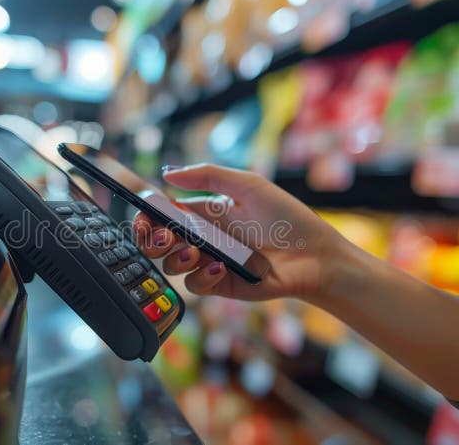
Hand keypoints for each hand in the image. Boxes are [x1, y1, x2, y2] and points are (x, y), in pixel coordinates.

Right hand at [134, 164, 344, 300]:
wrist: (314, 255)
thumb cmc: (287, 217)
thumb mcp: (248, 185)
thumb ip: (208, 175)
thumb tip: (168, 172)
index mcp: (205, 213)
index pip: (163, 214)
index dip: (147, 215)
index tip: (143, 214)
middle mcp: (203, 239)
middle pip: (158, 242)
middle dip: (149, 239)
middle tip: (161, 236)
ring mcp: (210, 263)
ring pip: (171, 265)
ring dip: (176, 256)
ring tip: (196, 250)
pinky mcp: (221, 285)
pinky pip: (195, 285)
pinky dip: (202, 275)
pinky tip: (221, 266)